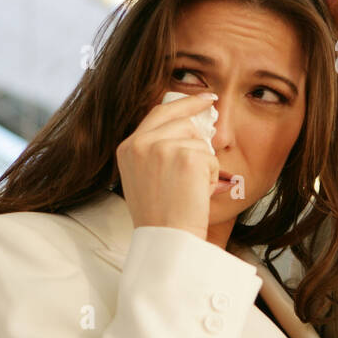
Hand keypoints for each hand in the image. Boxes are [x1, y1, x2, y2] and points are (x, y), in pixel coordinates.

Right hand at [116, 93, 219, 238]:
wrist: (166, 239)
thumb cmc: (159, 216)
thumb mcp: (144, 176)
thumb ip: (156, 150)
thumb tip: (191, 127)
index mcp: (127, 147)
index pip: (160, 113)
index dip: (185, 103)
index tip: (206, 99)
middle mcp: (141, 143)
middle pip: (183, 122)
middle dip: (198, 136)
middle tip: (204, 144)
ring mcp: (162, 147)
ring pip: (199, 141)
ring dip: (202, 164)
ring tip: (189, 189)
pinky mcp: (186, 155)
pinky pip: (210, 157)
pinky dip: (210, 176)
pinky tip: (196, 193)